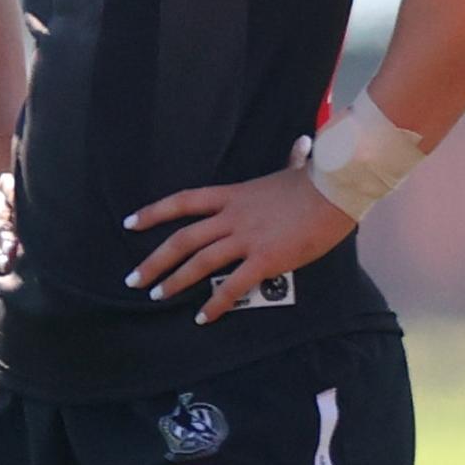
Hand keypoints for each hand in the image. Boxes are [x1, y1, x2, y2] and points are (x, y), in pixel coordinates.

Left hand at [125, 165, 353, 325]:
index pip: (183, 201)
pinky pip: (233, 286)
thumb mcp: (292, 170)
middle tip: (134, 278)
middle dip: (154, 260)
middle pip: (183, 238)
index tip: (130, 223)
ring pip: (200, 262)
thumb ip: (290, 162)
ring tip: (157, 295)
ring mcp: (246, 239)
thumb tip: (302, 147)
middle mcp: (231, 217)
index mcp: (232, 195)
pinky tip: (203, 317)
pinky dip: (216, 304)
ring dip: (175, 281)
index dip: (154, 213)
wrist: (334, 191)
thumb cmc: (317, 181)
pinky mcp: (265, 260)